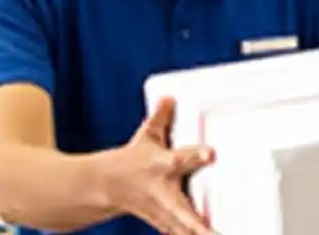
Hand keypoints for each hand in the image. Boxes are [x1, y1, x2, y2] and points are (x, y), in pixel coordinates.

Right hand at [104, 98, 215, 234]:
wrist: (106, 186)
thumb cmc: (132, 159)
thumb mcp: (146, 136)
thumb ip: (160, 117)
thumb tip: (170, 97)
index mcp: (161, 166)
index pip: (179, 159)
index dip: (195, 156)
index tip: (210, 153)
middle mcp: (162, 192)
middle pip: (181, 209)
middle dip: (196, 222)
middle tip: (211, 231)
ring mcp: (162, 211)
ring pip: (181, 229)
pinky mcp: (165, 222)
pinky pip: (181, 234)